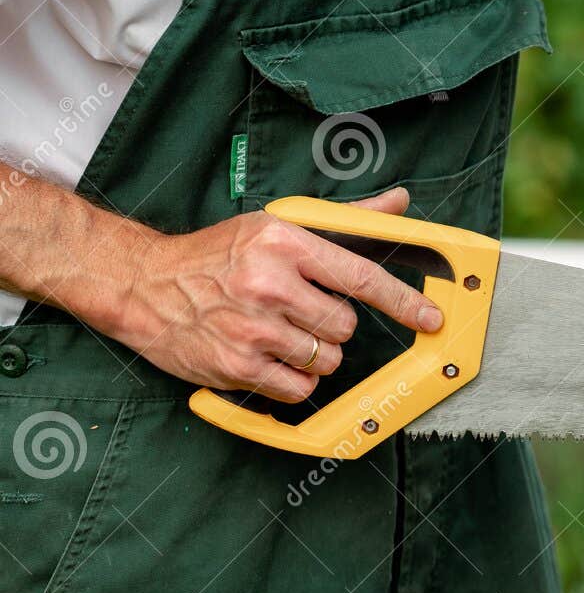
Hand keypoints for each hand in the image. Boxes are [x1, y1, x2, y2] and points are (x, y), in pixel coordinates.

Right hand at [112, 187, 440, 402]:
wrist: (145, 283)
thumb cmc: (218, 254)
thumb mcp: (278, 224)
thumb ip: (344, 220)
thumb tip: (400, 205)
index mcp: (284, 242)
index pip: (361, 276)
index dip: (403, 302)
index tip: (431, 318)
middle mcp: (268, 283)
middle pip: (346, 327)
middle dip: (334, 326)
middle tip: (302, 311)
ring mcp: (251, 328)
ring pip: (326, 360)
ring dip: (315, 354)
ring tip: (281, 333)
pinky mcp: (236, 365)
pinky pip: (299, 387)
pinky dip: (295, 380)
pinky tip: (271, 358)